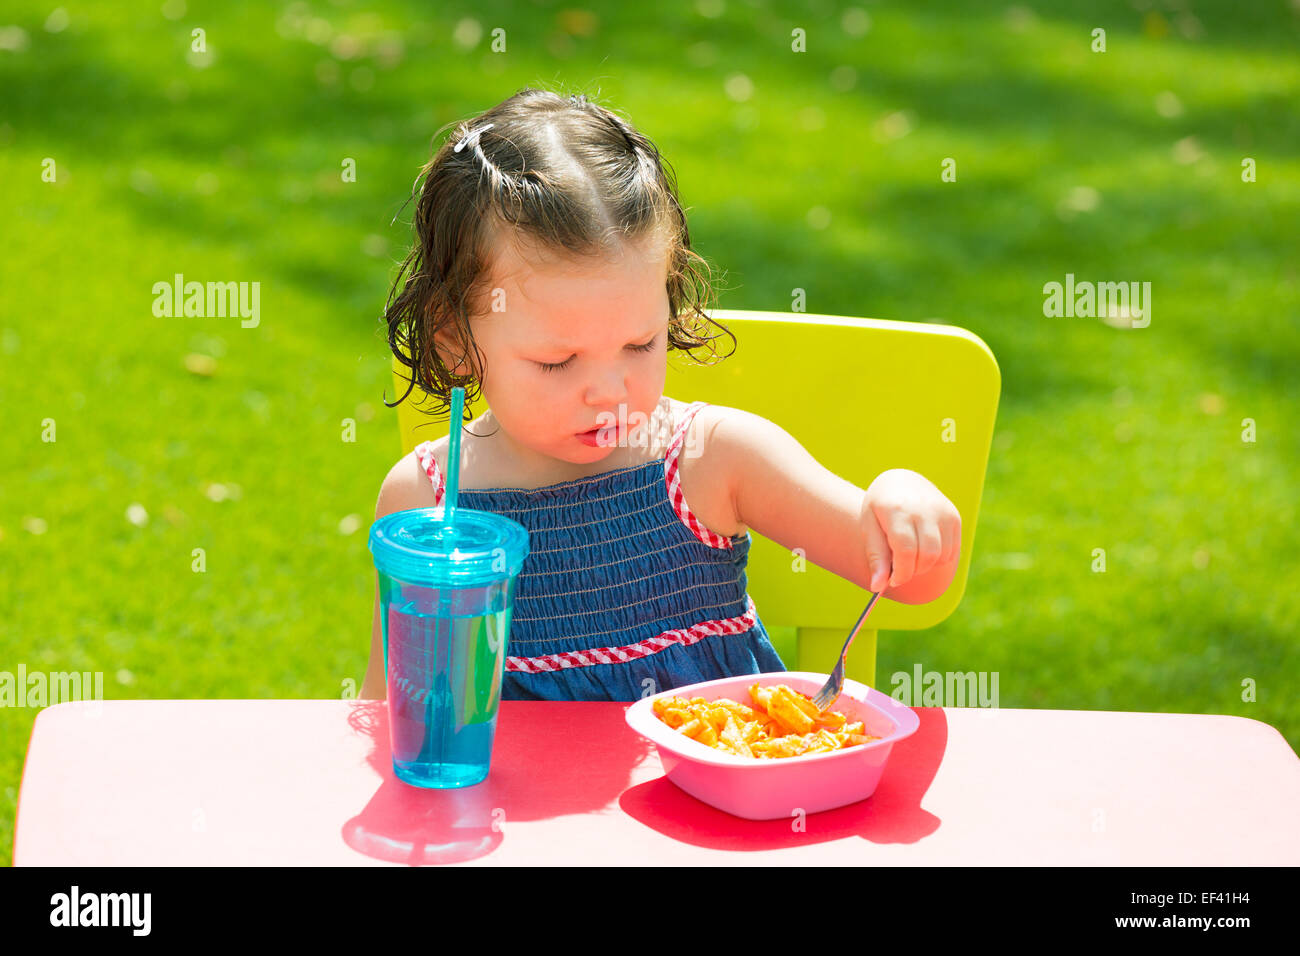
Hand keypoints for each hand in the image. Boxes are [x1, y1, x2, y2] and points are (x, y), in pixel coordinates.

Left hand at [861, 469, 961, 593]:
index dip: (901, 572)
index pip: (906, 550)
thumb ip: (876, 557)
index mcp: (897, 510)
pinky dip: (938, 558)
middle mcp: (924, 509)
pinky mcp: (954, 516)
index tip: (893, 580)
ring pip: (942, 556)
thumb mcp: (870, 528)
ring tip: (911, 556)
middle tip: (901, 569)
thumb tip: (877, 588)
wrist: (902, 481)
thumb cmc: (881, 508)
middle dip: (914, 570)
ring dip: (926, 565)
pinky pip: (951, 551)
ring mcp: (943, 511)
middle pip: (928, 555)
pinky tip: (923, 548)